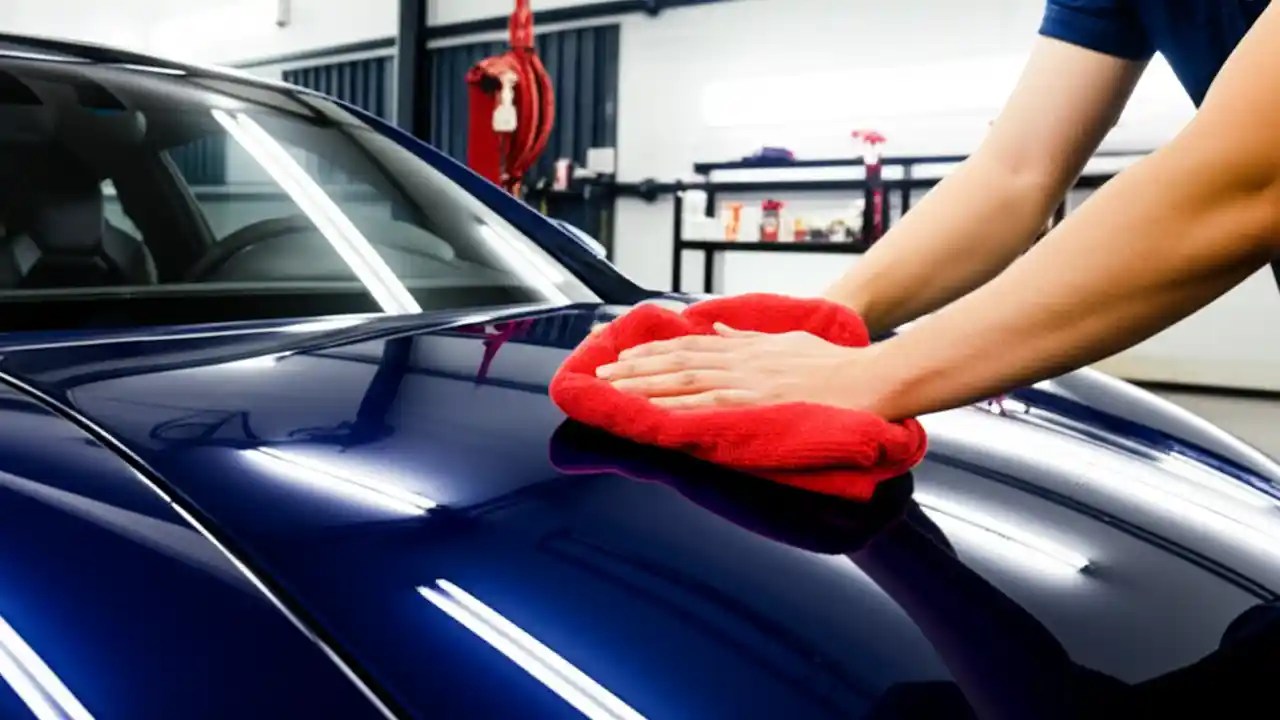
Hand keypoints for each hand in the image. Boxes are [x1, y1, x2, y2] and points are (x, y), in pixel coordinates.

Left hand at [595, 323, 867, 409]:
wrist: (868, 377)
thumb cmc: (834, 364)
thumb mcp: (786, 341)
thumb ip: (748, 338)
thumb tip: (718, 332)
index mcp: (744, 349)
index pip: (686, 348)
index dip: (650, 353)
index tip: (621, 357)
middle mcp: (739, 362)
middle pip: (675, 362)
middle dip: (634, 369)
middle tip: (601, 376)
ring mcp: (746, 382)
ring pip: (683, 381)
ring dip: (644, 386)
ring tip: (613, 391)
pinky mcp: (756, 402)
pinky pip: (708, 406)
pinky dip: (677, 407)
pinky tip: (652, 412)